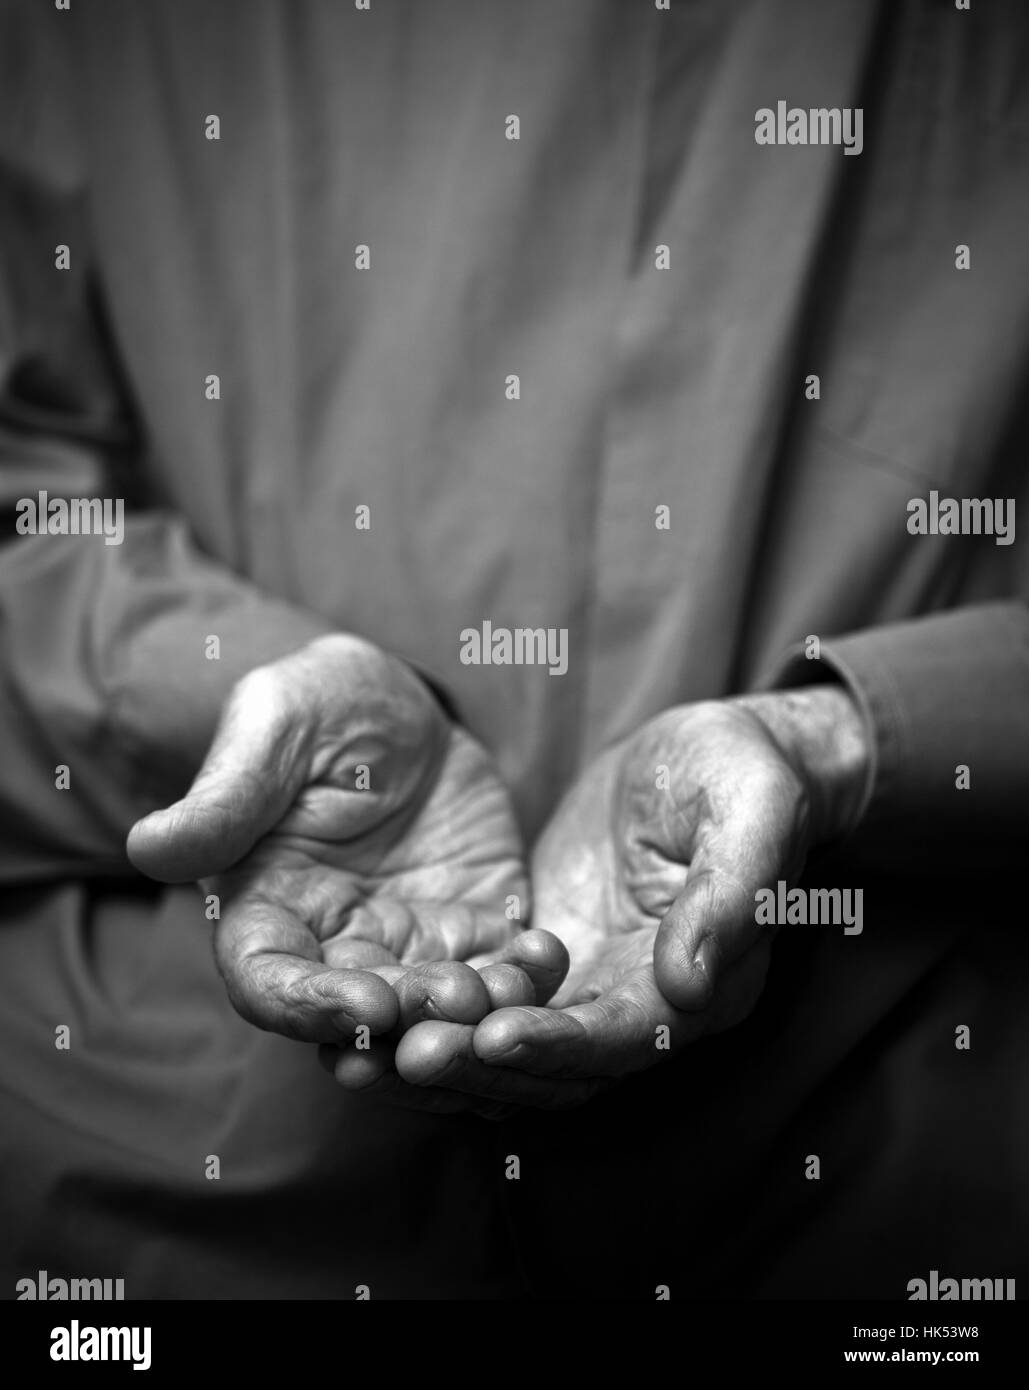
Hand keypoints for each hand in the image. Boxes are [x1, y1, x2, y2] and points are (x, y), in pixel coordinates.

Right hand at [126, 633, 537, 1044]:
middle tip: (453, 1004)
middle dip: (408, 1020)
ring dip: (469, 1013)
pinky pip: (498, 965)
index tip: (367, 1003)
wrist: (405, 701)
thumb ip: (226, 797)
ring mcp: (409, 942)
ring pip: (432, 1006)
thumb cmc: (319, 704)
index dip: (312, 1007)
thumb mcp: (274, 728)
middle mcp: (336, 943)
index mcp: (268, 908)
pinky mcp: (474, 925)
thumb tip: (149, 848)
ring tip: (507, 991)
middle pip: (361, 1012)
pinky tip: (544, 956)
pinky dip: (521, 974)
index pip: (271, 983)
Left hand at [344, 686, 867, 1109]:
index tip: (493, 1035)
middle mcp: (645, 1007)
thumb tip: (688, 984)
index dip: (560, 1043)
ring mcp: (591, 986)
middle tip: (405, 1055)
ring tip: (368, 1054)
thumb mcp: (749, 810)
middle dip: (483, 1066)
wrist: (708, 754)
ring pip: (513, 1049)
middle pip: (558, 1066)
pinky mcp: (548, 960)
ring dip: (448, 1057)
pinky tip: (372, 1011)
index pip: (625, 1037)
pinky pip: (488, 1004)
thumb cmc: (742, 770)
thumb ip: (729, 894)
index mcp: (705, 986)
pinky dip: (438, 1018)